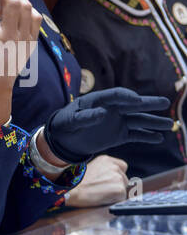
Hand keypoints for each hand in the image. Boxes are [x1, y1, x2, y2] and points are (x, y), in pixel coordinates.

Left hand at [45, 88, 173, 163]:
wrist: (64, 139)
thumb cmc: (65, 124)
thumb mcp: (71, 121)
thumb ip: (85, 117)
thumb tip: (102, 114)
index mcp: (100, 100)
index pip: (117, 95)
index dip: (127, 97)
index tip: (137, 101)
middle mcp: (113, 109)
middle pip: (134, 105)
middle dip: (149, 104)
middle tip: (165, 102)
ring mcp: (118, 122)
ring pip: (139, 120)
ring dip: (154, 122)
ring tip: (170, 124)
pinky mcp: (120, 135)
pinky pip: (136, 135)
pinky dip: (146, 137)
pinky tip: (159, 138)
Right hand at [63, 155, 129, 206]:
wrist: (70, 191)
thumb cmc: (75, 183)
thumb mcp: (90, 169)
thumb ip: (104, 171)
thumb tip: (110, 179)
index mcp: (106, 159)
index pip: (122, 167)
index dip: (116, 175)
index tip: (108, 181)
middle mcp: (114, 166)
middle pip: (124, 178)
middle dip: (115, 185)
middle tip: (101, 189)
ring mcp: (118, 178)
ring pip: (123, 188)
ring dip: (114, 193)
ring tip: (99, 194)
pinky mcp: (120, 189)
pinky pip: (121, 198)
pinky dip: (113, 200)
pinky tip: (101, 198)